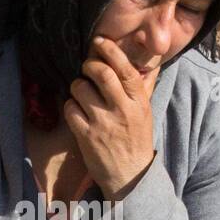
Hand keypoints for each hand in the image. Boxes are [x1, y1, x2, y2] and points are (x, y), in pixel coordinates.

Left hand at [63, 36, 154, 199]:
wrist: (130, 177)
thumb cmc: (136, 141)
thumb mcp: (145, 112)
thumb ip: (143, 87)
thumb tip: (149, 62)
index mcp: (138, 102)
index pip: (125, 69)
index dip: (110, 51)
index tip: (100, 41)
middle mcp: (121, 110)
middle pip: (101, 73)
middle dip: (89, 65)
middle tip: (87, 67)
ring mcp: (103, 123)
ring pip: (80, 88)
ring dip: (77, 86)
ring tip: (82, 94)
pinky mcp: (86, 136)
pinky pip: (70, 109)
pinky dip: (70, 107)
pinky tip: (76, 112)